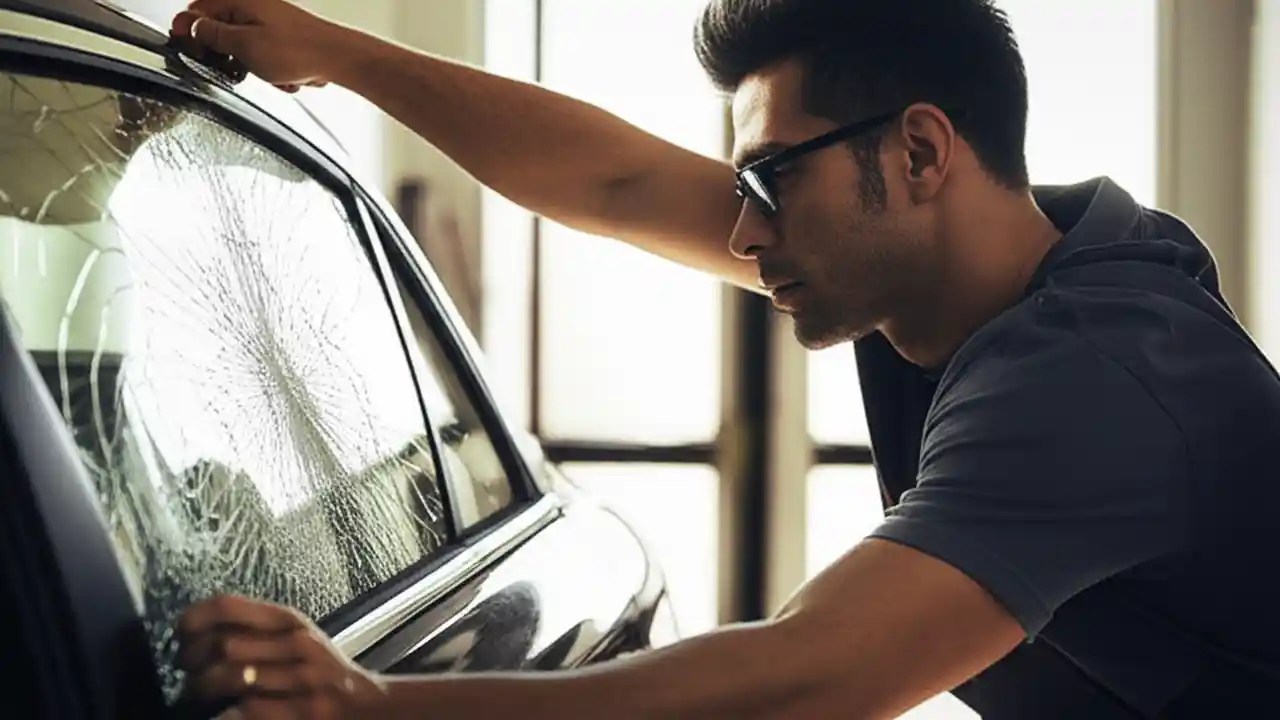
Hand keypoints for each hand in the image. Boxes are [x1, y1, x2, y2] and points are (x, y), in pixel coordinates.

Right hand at [170, 0, 340, 92]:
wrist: (337, 59)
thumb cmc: (299, 50)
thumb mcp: (244, 45)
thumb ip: (214, 35)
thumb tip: (193, 27)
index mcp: (241, 1)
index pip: (197, 9)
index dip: (187, 29)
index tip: (183, 47)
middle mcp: (254, 8)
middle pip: (218, 29)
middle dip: (223, 53)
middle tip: (231, 67)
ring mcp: (269, 24)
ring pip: (241, 47)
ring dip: (250, 65)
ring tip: (267, 72)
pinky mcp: (281, 40)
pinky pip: (263, 57)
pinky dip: (269, 69)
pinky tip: (283, 77)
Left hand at [176, 594, 387, 718]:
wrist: (366, 706)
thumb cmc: (321, 671)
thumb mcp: (297, 636)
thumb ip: (257, 628)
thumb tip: (195, 631)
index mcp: (291, 620)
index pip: (228, 606)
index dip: (193, 620)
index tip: (180, 637)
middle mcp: (298, 644)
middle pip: (224, 645)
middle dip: (193, 664)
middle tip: (187, 674)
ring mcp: (301, 681)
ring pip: (231, 679)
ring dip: (202, 692)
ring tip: (196, 697)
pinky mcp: (301, 713)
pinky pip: (244, 711)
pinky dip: (222, 715)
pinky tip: (221, 714)